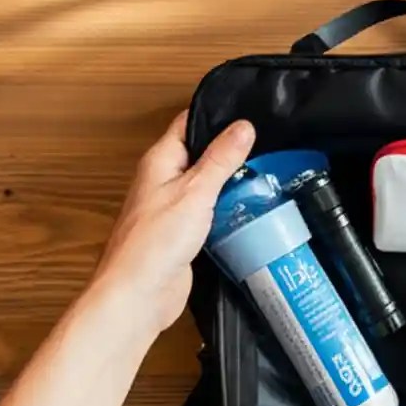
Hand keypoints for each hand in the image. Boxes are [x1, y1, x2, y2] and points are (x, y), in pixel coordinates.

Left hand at [91, 111, 253, 334]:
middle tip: (265, 143)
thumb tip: (243, 126)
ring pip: (204, 184)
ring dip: (228, 181)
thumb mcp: (195, 191)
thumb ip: (220, 159)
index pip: (187, 124)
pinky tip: (248, 209)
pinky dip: (225, 208)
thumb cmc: (155, 242)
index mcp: (159, 161)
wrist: (139, 294)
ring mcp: (171, 209)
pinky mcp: (181, 234)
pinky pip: (206, 212)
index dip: (215, 115)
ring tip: (265, 172)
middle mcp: (162, 181)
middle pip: (198, 154)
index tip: (246, 110)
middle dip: (228, 149)